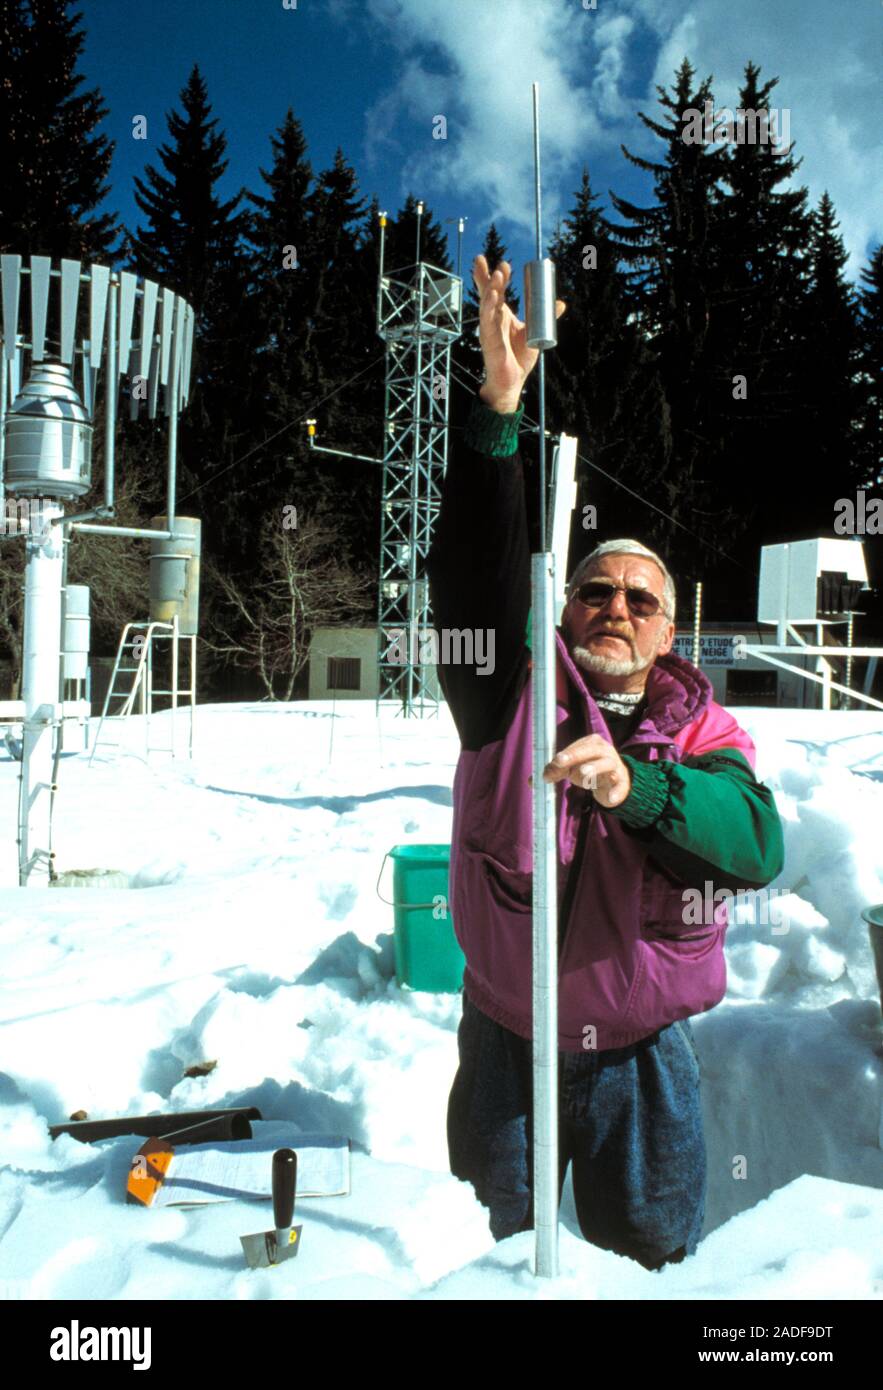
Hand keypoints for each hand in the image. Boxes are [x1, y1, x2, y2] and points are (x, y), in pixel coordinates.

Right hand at [473, 255, 565, 412]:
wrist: (512, 381)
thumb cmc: (519, 358)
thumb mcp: (536, 331)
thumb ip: (546, 316)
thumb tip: (561, 303)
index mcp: (501, 315)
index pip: (494, 291)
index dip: (493, 277)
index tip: (499, 263)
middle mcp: (492, 320)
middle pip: (488, 293)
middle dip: (490, 277)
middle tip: (499, 264)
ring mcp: (489, 329)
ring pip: (487, 305)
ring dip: (491, 289)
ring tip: (497, 274)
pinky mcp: (489, 341)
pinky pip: (487, 322)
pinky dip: (488, 308)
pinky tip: (491, 297)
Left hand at [542, 735, 631, 808]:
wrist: (615, 782)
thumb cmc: (590, 770)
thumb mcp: (571, 769)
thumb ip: (554, 771)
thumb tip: (532, 781)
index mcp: (591, 743)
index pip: (575, 748)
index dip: (563, 756)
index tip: (552, 765)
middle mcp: (605, 751)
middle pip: (590, 750)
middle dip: (574, 755)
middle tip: (560, 762)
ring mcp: (615, 766)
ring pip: (606, 764)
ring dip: (594, 768)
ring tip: (583, 775)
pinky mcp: (622, 782)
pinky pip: (619, 786)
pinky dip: (615, 792)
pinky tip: (610, 799)